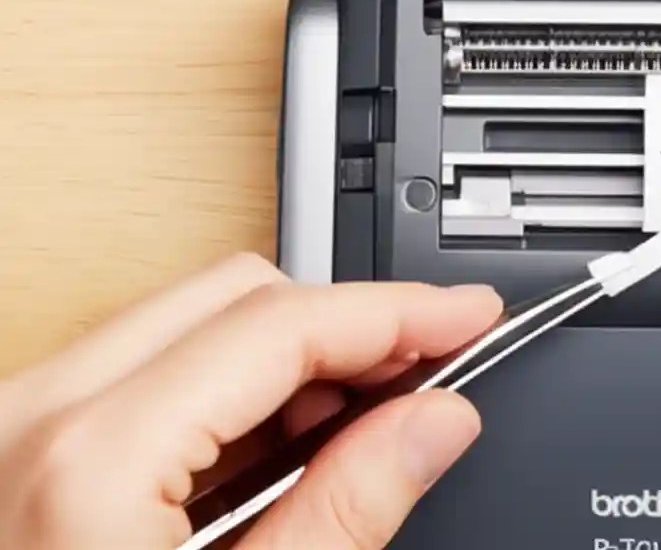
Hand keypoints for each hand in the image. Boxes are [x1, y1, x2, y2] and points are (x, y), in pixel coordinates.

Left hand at [0, 254, 501, 548]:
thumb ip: (349, 510)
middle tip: (430, 372)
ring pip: (190, 321)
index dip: (397, 313)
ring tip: (364, 427)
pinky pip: (145, 371)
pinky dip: (231, 392)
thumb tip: (433, 423)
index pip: (281, 324)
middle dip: (347, 326)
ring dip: (292, 357)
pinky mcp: (18, 449)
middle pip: (235, 297)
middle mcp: (35, 417)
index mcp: (91, 460)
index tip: (468, 317)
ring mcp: (15, 428)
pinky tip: (284, 449)